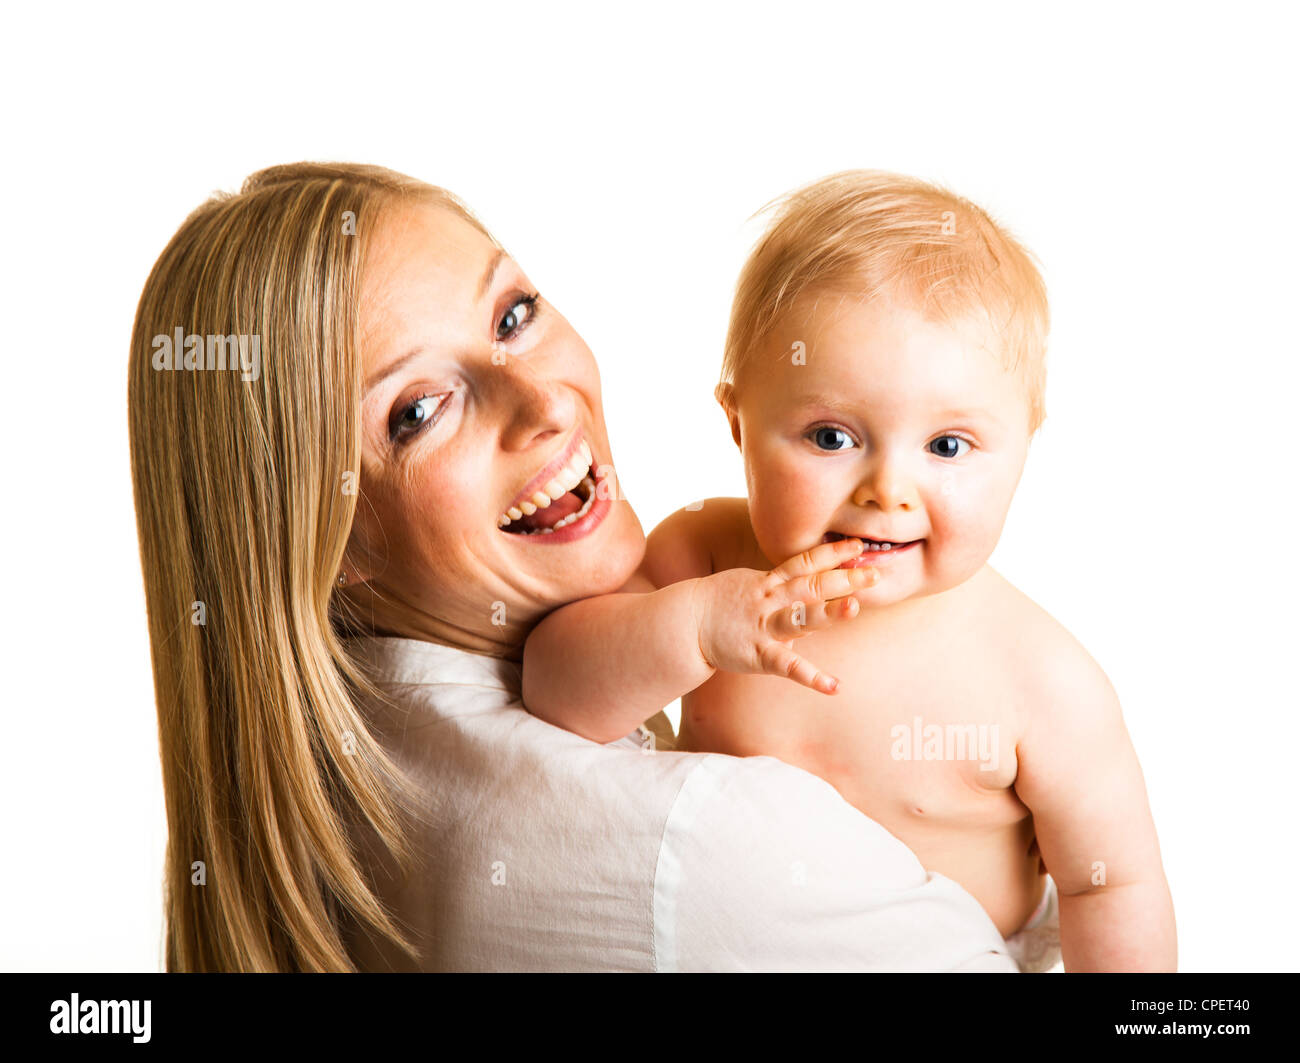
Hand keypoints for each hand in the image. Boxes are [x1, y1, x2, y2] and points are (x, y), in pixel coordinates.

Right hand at [693, 537, 877, 693]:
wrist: (684, 623)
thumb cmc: (721, 604)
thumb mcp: (752, 585)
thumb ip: (781, 583)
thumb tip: (808, 578)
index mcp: (770, 582)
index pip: (805, 563)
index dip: (832, 554)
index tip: (858, 545)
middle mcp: (770, 600)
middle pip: (810, 586)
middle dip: (844, 579)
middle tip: (876, 574)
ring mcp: (764, 626)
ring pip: (800, 617)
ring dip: (828, 613)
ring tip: (855, 608)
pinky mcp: (758, 654)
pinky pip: (787, 665)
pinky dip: (810, 676)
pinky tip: (833, 686)